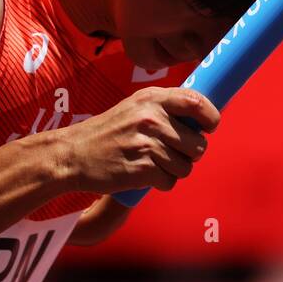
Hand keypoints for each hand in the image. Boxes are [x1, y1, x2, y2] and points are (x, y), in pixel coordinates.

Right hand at [56, 87, 219, 194]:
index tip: (208, 127)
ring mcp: (147, 144)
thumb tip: (201, 120)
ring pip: (186, 166)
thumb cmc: (105, 133)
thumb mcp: (132, 108)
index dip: (211, 118)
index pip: (197, 103)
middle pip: (199, 144)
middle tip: (168, 153)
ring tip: (151, 163)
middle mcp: (151, 119)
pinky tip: (142, 174)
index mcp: (151, 99)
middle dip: (189, 154)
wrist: (71, 155)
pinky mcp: (142, 169)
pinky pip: (170, 182)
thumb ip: (164, 108)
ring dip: (173, 170)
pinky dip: (159, 182)